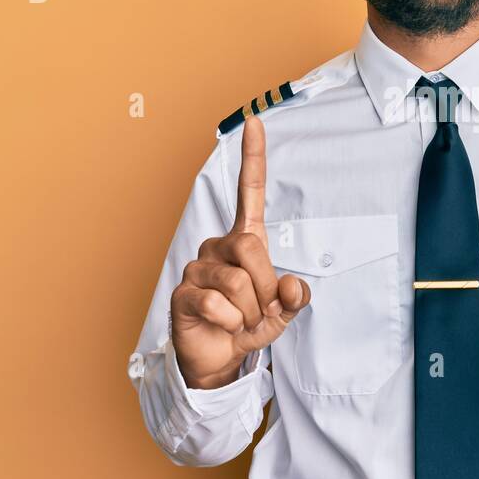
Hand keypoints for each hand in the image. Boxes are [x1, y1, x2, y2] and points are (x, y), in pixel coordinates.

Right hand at [170, 116, 310, 389]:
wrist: (219, 357)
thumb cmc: (250, 323)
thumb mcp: (284, 311)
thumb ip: (296, 297)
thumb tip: (292, 286)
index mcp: (245, 240)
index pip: (248, 192)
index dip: (253, 158)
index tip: (255, 121)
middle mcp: (218, 246)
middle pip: (251, 248)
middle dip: (266, 286)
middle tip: (263, 309)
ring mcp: (197, 268)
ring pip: (236, 282)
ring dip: (251, 311)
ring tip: (243, 321)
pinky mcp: (182, 293)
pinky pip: (217, 304)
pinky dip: (232, 323)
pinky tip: (224, 326)